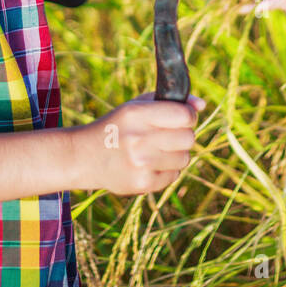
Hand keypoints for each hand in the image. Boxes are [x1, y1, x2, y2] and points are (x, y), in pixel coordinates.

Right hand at [72, 92, 205, 195]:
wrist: (84, 157)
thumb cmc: (116, 128)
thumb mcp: (135, 107)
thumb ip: (168, 102)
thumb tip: (201, 104)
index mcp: (137, 114)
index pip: (184, 115)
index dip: (188, 116)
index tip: (181, 118)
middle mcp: (139, 139)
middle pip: (188, 138)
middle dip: (183, 136)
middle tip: (168, 136)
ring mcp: (141, 163)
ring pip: (184, 158)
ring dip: (176, 154)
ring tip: (155, 151)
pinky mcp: (143, 183)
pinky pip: (174, 176)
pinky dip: (167, 171)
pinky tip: (149, 165)